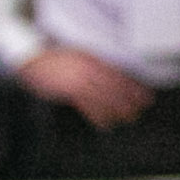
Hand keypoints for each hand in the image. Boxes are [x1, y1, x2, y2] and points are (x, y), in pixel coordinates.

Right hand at [18, 47, 153, 128]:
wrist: (33, 58)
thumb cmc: (55, 58)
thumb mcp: (79, 56)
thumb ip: (94, 64)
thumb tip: (112, 75)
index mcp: (93, 58)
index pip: (119, 74)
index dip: (134, 85)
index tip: (145, 94)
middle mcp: (89, 68)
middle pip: (115, 86)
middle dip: (131, 98)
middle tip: (143, 108)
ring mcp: (79, 80)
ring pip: (104, 97)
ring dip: (118, 109)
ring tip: (129, 118)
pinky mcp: (69, 91)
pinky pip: (87, 106)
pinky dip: (98, 115)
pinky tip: (106, 123)